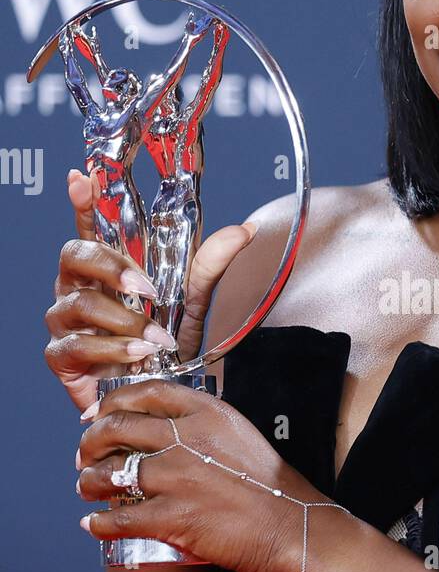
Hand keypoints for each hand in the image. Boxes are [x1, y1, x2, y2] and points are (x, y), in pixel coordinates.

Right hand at [45, 168, 256, 411]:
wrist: (158, 394)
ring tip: (155, 339)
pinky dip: (112, 350)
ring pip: (78, 304)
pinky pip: (76, 346)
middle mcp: (78, 287)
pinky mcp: (61, 357)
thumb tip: (246, 231)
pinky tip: (138, 355)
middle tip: (148, 289)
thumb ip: (211, 265)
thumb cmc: (165, 343)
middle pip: (75, 256)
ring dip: (122, 320)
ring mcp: (65, 321)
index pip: (90, 225)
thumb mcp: (194, 301)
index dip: (83, 201)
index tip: (83, 177)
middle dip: (111, 268)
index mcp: (105, 267)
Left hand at [76, 378, 322, 571]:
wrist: (292, 526)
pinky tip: (93, 524)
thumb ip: (201, 425)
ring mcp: (179, 477)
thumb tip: (160, 428)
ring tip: (87, 488)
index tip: (100, 416)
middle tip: (86, 455)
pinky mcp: (174, 516)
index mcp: (207, 413)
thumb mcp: (238, 435)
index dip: (114, 403)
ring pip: (111, 471)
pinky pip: (120, 517)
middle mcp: (188, 439)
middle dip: (91, 441)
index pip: (146, 392)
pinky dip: (100, 522)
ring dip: (90, 481)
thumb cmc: (269, 485)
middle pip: (118, 427)